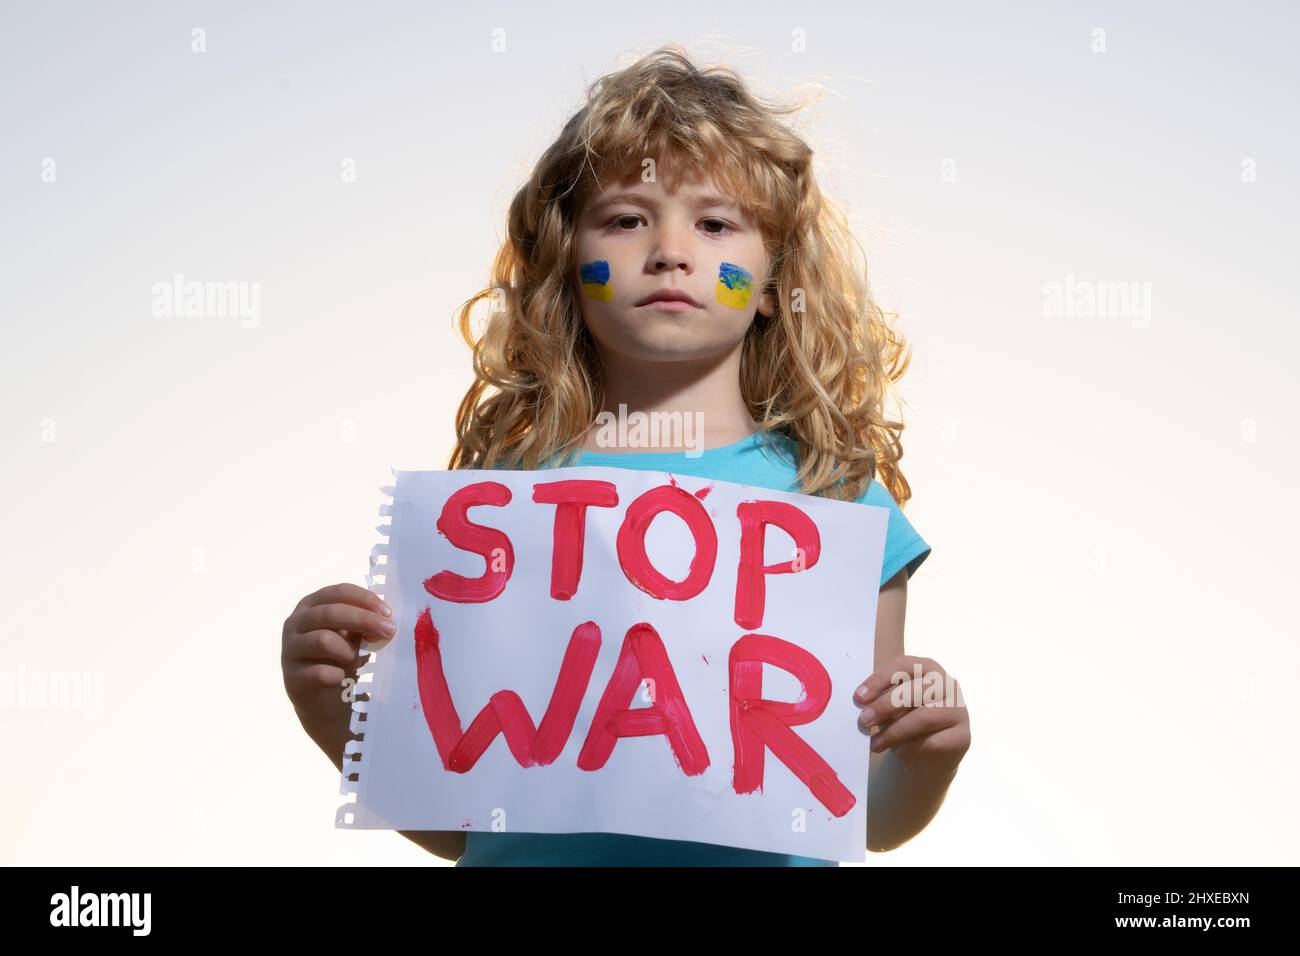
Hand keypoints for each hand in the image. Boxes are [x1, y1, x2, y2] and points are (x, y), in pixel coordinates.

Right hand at [281, 582, 395, 732]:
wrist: (323, 699)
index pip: (338, 592)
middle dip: (364, 620)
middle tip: (388, 631)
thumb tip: (385, 619)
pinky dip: (338, 675)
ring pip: (323, 640)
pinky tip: (342, 678)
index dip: (365, 599)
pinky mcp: (291, 678)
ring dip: (349, 651)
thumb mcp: (352, 635)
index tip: (388, 613)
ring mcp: (289, 650)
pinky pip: (319, 673)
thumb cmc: (339, 658)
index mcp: (311, 605)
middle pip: (330, 613)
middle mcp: (295, 623)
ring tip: (358, 661)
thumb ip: (363, 623)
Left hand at [854, 655, 969, 782]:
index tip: (859, 697)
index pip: (904, 666)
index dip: (880, 680)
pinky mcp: (963, 736)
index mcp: (927, 668)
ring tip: (875, 743)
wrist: (929, 755)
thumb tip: (864, 705)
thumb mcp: (892, 707)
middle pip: (914, 690)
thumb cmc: (906, 721)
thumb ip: (881, 700)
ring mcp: (959, 710)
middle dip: (885, 705)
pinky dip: (911, 748)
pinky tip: (899, 753)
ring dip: (895, 732)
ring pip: (924, 717)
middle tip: (863, 720)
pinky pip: (933, 742)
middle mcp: (947, 684)